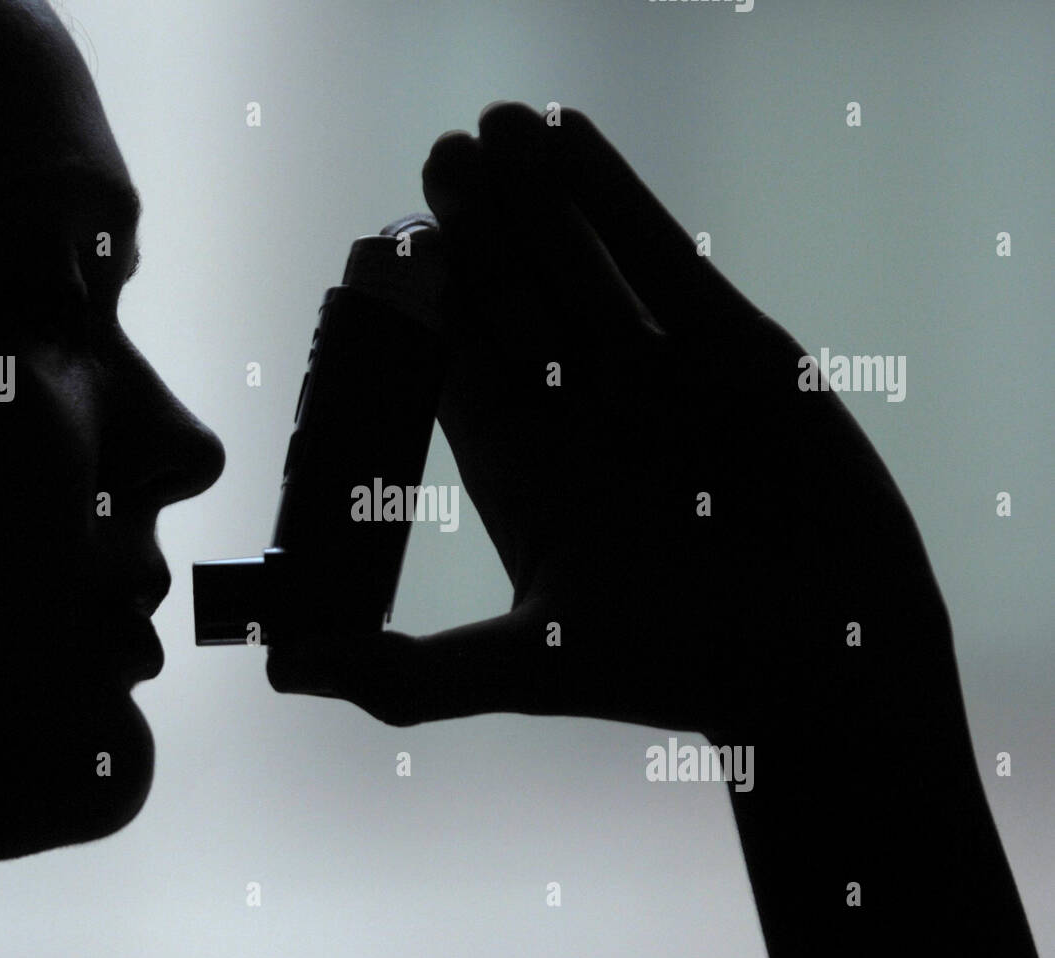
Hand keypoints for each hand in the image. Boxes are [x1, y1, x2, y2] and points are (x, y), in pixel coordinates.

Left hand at [269, 101, 949, 732]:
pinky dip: (611, 198)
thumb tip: (283, 673)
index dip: (418, 309)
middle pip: (512, 304)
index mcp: (525, 477)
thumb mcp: (531, 671)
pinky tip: (567, 140)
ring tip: (492, 128)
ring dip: (533, 198)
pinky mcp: (728, 348)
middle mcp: (581, 420)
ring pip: (578, 266)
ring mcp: (654, 379)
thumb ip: (409, 673)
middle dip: (474, 232)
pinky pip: (657, 258)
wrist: (831, 666)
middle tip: (440, 162)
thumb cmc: (678, 673)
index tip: (382, 252)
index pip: (454, 370)